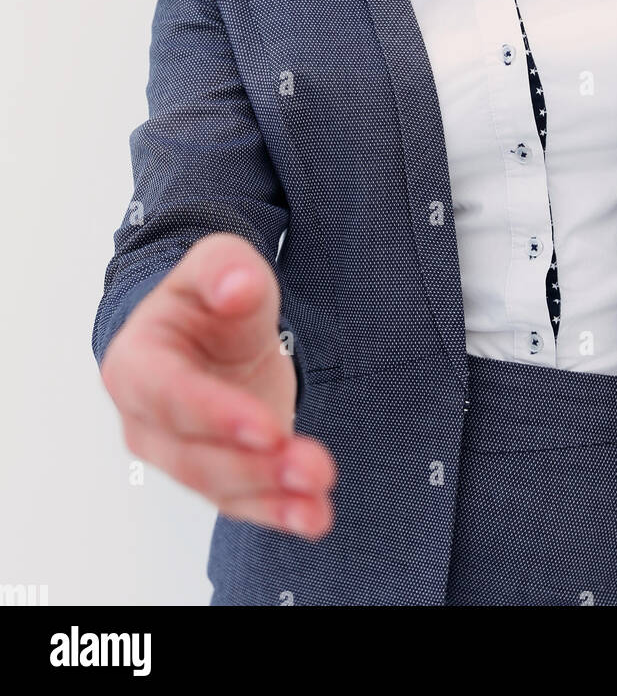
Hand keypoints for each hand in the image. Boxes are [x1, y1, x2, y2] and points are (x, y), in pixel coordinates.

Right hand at [100, 232, 336, 537]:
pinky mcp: (213, 477)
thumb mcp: (221, 263)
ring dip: (271, 496)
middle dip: (254, 466)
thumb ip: (225, 268)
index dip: (216, 414)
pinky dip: (278, 513)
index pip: (170, 395)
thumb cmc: (213, 295)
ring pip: (218, 487)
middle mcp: (146, 418)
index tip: (268, 427)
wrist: (218, 331)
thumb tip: (237, 285)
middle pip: (193, 455)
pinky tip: (314, 516)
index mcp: (135, 361)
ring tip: (318, 500)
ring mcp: (176, 454)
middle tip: (313, 465)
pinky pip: (241, 503)